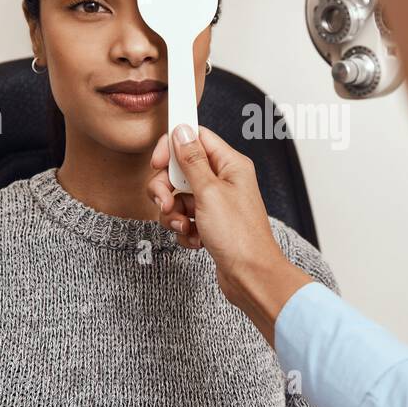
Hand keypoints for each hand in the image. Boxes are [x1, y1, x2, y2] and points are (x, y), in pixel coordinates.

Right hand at [146, 124, 304, 322]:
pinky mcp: (209, 223)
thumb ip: (192, 160)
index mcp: (230, 164)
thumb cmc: (238, 236)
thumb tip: (181, 130)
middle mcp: (224, 180)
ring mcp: (216, 203)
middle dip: (166, 188)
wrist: (250, 276)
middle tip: (166, 204)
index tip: (157, 163)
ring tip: (184, 227)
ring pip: (178, 196)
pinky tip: (195, 240)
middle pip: (180, 169)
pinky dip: (183, 229)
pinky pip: (183, 218)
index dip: (172, 147)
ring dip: (173, 213)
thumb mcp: (209, 192)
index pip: (196, 138)